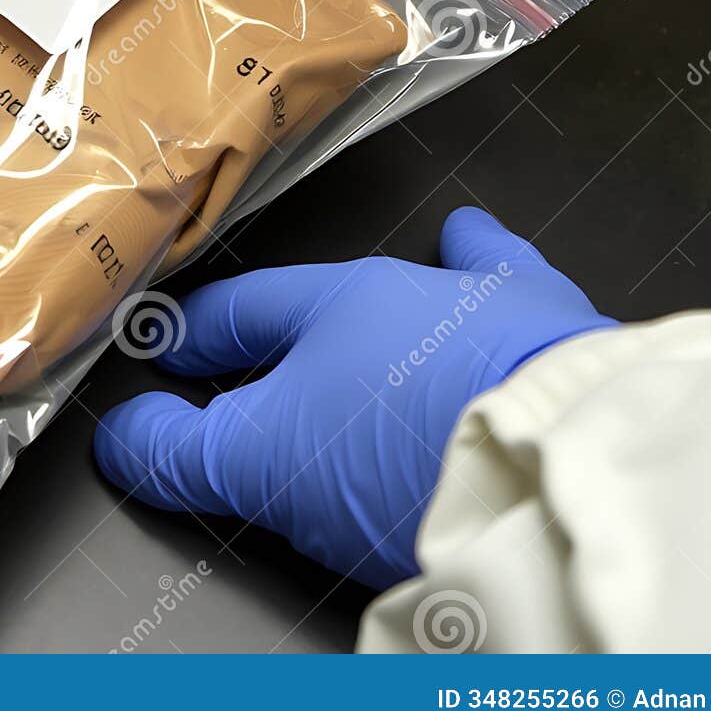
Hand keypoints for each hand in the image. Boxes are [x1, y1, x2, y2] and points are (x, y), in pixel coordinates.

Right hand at [94, 207, 613, 588]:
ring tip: (459, 241)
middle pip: (353, 295)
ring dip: (452, 272)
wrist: (561, 469)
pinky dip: (534, 296)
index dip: (201, 333)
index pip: (250, 309)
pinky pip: (550, 309)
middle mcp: (429, 291)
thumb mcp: (264, 460)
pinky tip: (548, 291)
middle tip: (294, 324)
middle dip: (318, 311)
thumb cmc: (402, 444)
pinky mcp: (586, 357)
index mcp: (341, 301)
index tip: (174, 346)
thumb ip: (186, 450)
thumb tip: (124, 439)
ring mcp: (517, 317)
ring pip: (471, 275)